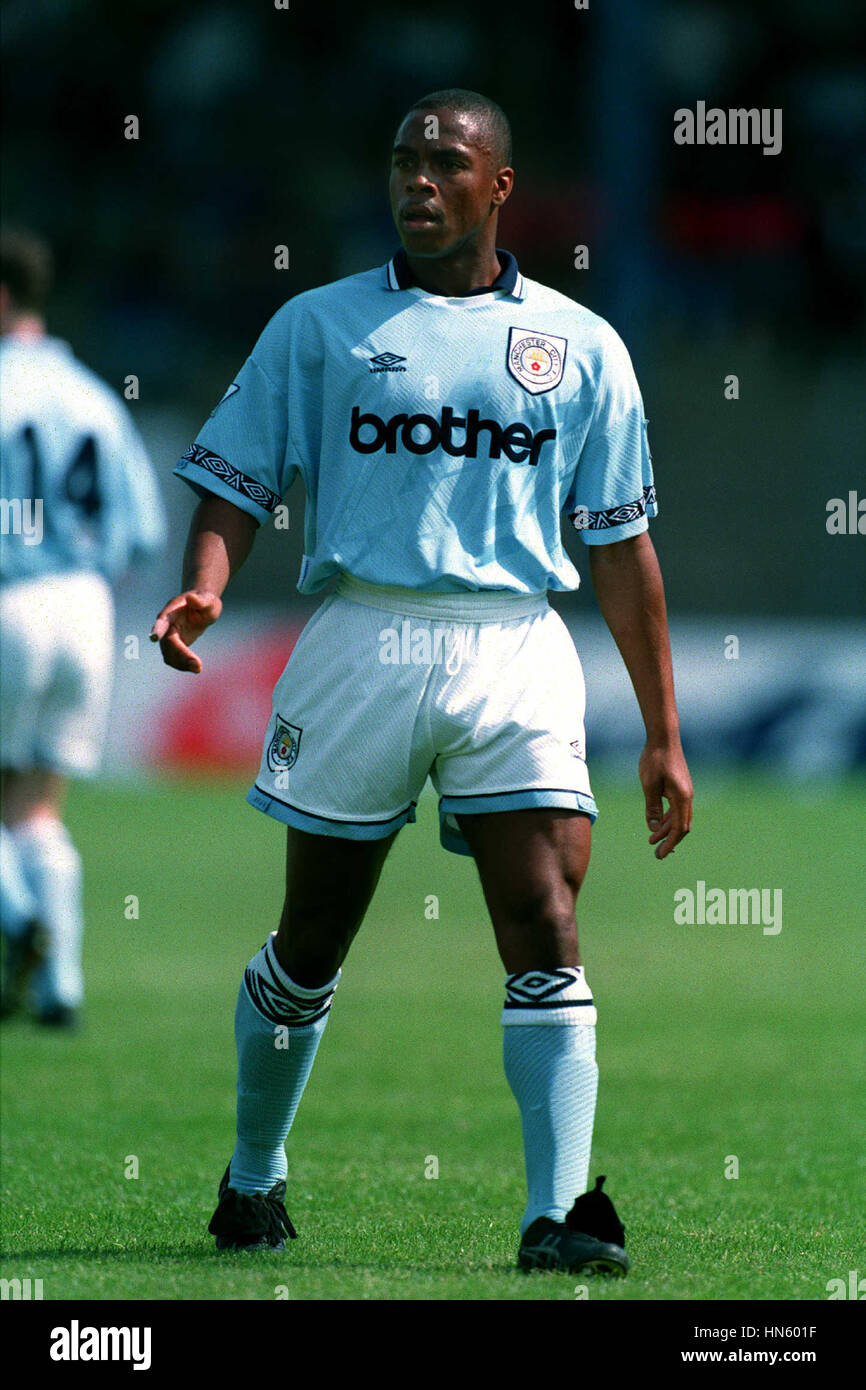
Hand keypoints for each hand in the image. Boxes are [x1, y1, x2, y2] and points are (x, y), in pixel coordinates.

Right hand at [149, 590, 221, 672]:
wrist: (202, 608)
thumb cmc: (205, 602)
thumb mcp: (208, 600)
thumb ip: (201, 600)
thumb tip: (191, 597)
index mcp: (172, 611)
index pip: (163, 620)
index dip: (158, 628)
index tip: (155, 637)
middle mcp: (166, 624)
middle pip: (168, 643)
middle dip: (180, 655)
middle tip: (197, 666)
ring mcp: (168, 636)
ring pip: (168, 654)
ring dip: (181, 663)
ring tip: (198, 668)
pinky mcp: (172, 646)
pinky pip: (173, 659)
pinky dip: (182, 665)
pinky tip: (195, 667)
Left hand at [639, 739, 692, 859]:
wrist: (663, 738)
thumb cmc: (654, 760)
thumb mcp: (649, 785)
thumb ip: (652, 808)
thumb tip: (652, 828)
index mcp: (682, 798)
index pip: (679, 828)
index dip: (670, 843)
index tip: (661, 854)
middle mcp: (687, 797)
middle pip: (682, 826)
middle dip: (670, 840)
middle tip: (657, 854)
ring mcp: (685, 792)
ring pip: (679, 817)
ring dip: (667, 829)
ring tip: (652, 840)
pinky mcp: (680, 787)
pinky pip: (676, 808)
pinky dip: (668, 818)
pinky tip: (657, 823)